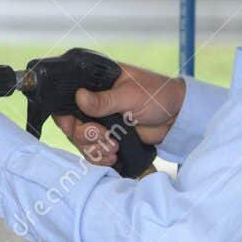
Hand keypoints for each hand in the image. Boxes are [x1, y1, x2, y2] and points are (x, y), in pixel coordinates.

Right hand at [53, 61, 185, 166]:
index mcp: (94, 84)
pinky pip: (93, 152)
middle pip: (71, 125)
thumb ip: (104, 100)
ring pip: (81, 141)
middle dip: (86, 136)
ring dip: (94, 149)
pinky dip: (100, 158)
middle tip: (105, 138)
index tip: (74, 128)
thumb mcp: (131, 94)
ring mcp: (99, 122)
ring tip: (114, 148)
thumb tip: (79, 97)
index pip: (66, 99)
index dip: (65, 117)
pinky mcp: (107, 138)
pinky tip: (113, 156)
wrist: (176, 117)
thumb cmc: (157, 94)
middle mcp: (92, 103)